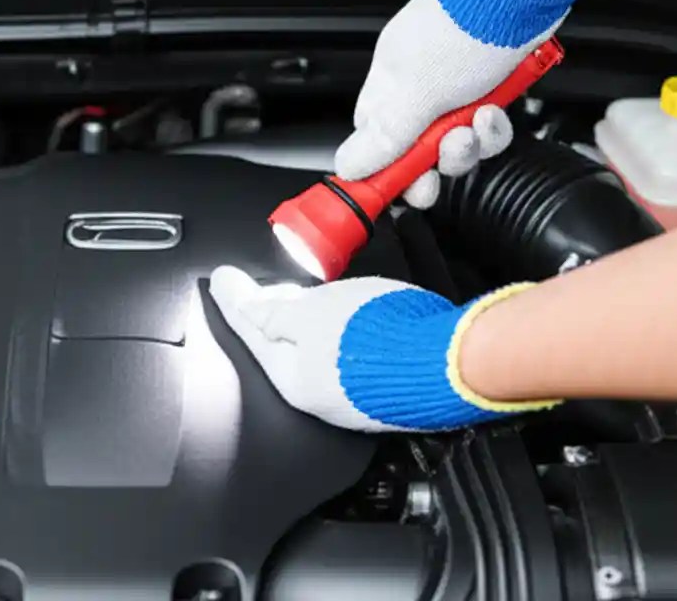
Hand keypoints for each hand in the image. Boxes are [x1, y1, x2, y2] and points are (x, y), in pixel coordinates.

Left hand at [208, 266, 555, 431]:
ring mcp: (355, 397)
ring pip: (317, 352)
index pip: (251, 331)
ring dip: (306, 324)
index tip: (223, 280)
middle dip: (269, 316)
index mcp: (293, 381)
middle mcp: (320, 397)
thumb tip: (237, 300)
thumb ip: (272, 310)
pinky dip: (340, 334)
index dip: (235, 299)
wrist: (453, 362)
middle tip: (257, 288)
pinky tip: (347, 319)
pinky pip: (350, 357)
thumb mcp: (312, 313)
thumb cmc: (382, 337)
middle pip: (282, 347)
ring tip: (300, 298)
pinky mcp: (386, 390)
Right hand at [336, 0, 645, 206]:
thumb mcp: (417, 93)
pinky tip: (494, 108)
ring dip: (470, 142)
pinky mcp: (490, 85)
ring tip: (477, 122)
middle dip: (437, 160)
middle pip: (418, 148)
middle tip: (449, 154)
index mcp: (389, 82)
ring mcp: (456, 85)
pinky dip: (493, 124)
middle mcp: (419, 84)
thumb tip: (348, 166)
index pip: (374, 141)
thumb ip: (384, 137)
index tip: (405, 186)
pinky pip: (486, 124)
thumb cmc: (466, 23)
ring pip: (456, 139)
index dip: (388, 169)